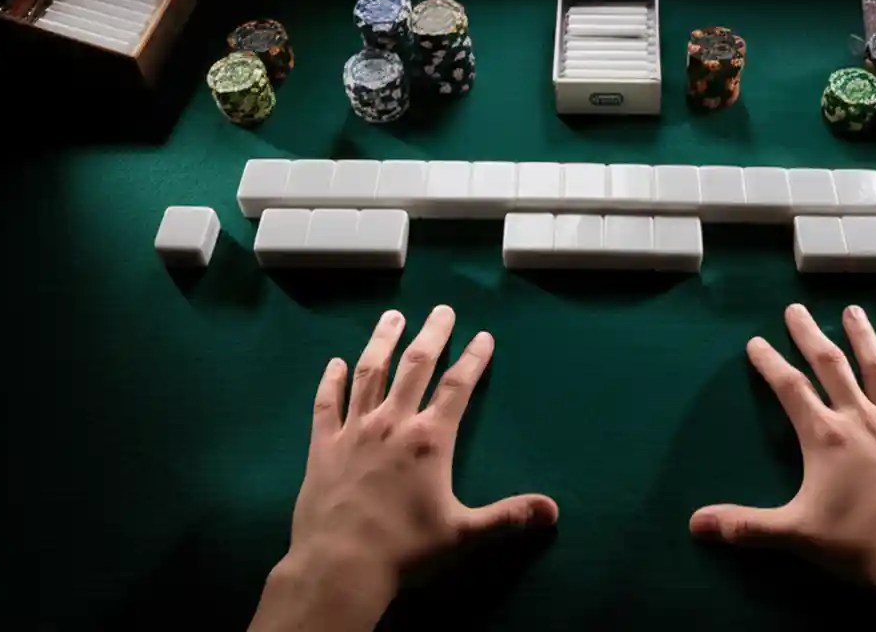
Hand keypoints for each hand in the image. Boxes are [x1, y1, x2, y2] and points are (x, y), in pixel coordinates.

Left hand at [249, 306, 557, 631]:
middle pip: (415, 366)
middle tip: (442, 309)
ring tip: (392, 317)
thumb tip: (553, 510)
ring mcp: (354, 431)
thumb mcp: (463, 534)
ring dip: (383, 342)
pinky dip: (331, 380)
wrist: (339, 565)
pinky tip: (335, 363)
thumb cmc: (406, 549)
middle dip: (432, 334)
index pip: (457, 387)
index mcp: (429, 440)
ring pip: (370, 373)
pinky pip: (326, 403)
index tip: (483, 336)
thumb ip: (507, 516)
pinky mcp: (322, 446)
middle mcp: (392, 423)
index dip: (473, 359)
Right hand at [691, 304, 875, 631]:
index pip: (790, 389)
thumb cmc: (859, 541)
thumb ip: (745, 525)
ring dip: (864, 339)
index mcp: (825, 436)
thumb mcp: (796, 534)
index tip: (756, 341)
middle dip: (810, 336)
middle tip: (796, 309)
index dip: (770, 363)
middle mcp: (861, 419)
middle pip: (832, 366)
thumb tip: (695, 523)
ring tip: (853, 312)